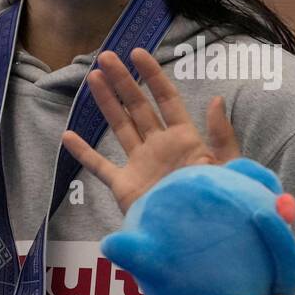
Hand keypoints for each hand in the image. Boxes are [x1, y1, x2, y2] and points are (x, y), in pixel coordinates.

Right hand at [62, 47, 239, 212]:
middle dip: (124, 81)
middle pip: (139, 107)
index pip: (167, 99)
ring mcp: (141, 166)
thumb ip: (221, 137)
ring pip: (120, 127)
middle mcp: (160, 148)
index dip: (153, 76)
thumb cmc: (218, 205)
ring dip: (106, 103)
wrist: (196, 242)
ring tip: (93, 77)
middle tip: (106, 56)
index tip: (138, 53)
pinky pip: (100, 167)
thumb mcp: (227, 168)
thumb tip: (216, 100)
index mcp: (186, 140)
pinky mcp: (125, 188)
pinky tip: (68, 136)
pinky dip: (83, 153)